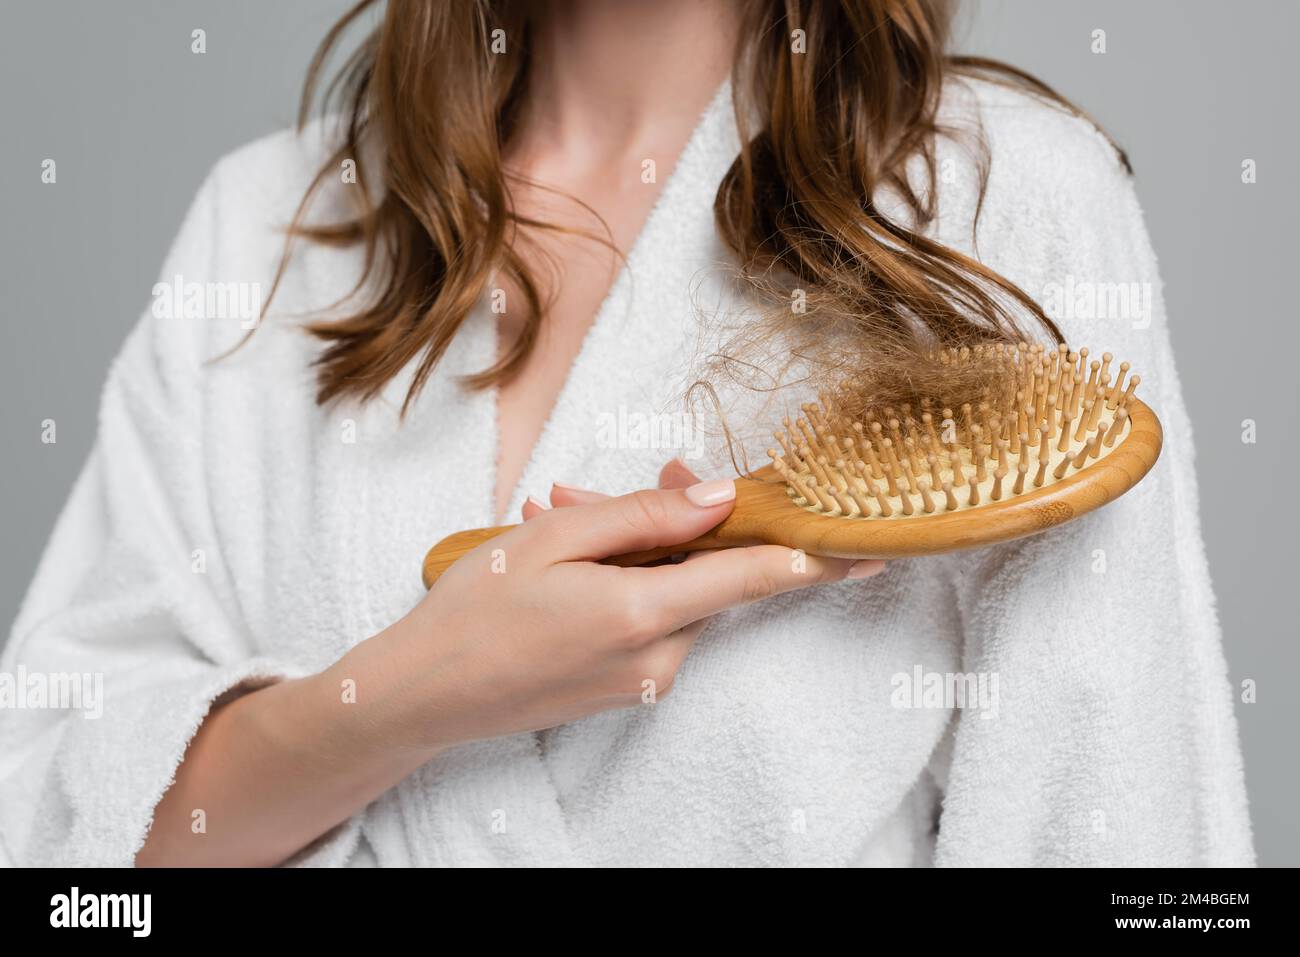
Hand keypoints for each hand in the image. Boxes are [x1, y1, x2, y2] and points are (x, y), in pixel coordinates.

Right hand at [340, 460, 885, 753]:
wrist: (422, 696)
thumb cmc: (476, 611)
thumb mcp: (555, 539)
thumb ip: (646, 516)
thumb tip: (720, 499)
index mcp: (644, 615)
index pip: (751, 576)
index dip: (812, 556)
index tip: (869, 549)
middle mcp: (657, 659)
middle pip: (700, 573)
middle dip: (661, 520)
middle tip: (586, 488)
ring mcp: (642, 681)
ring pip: (667, 593)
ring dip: (627, 548)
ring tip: (551, 515)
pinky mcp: (624, 690)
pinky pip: (645, 621)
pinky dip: (618, 583)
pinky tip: (558, 560)